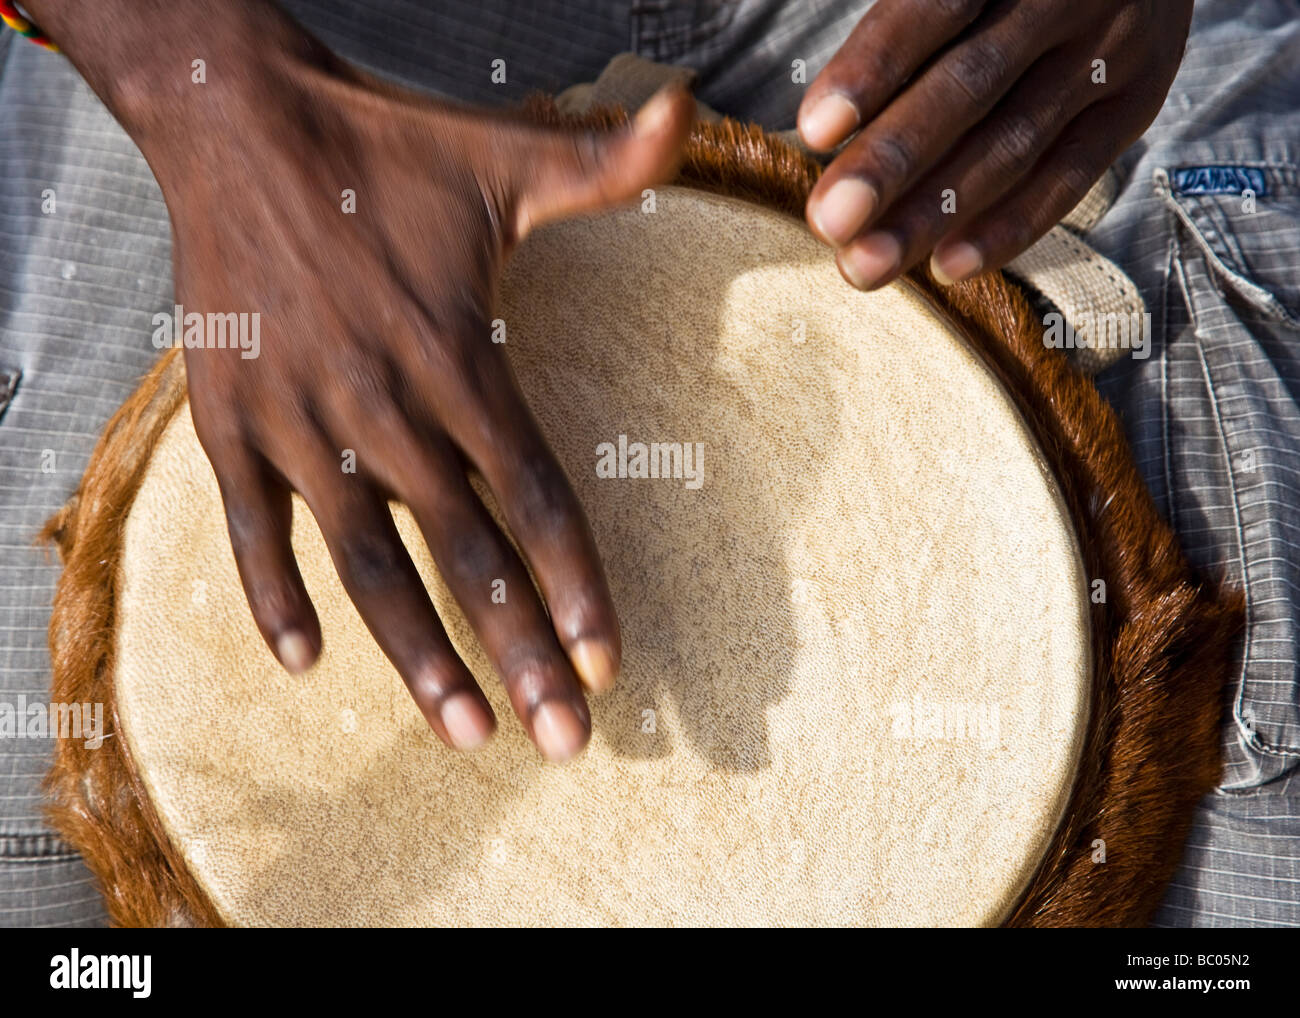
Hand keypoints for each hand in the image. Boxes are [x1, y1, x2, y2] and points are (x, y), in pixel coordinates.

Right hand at [36, 0, 692, 760]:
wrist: (236, 122)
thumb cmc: (384, 148)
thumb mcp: (503, 156)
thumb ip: (607, 163)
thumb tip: (693, 112)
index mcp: (460, 357)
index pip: (535, 497)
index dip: (576, 588)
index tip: (609, 666)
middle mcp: (385, 403)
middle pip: (466, 553)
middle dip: (520, 654)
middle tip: (562, 742)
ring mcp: (300, 418)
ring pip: (367, 560)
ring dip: (416, 654)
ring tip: (466, 732)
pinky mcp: (227, 416)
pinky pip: (250, 524)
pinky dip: (272, 592)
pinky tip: (306, 662)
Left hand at [797, 0, 1191, 289]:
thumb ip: (909, 20)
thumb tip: (831, 123)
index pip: (937, 5)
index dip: (875, 67)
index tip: (814, 130)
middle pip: (970, 84)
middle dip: (892, 160)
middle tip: (830, 221)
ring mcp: (1113, 50)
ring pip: (1014, 142)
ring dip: (934, 211)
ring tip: (868, 263)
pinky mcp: (1136, 104)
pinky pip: (1070, 176)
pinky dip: (1009, 226)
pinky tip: (949, 264)